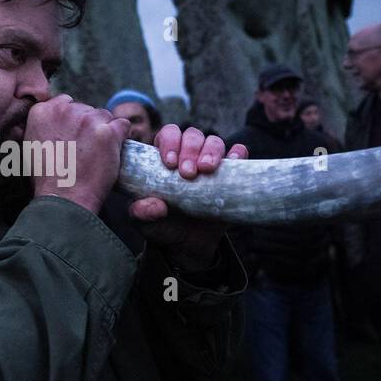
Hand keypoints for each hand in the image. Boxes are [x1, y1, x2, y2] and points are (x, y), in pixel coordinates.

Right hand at [25, 95, 130, 214]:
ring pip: (105, 115)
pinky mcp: (108, 132)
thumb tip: (52, 124)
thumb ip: (40, 127)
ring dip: (104, 130)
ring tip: (97, 153)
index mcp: (42, 111)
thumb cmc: (46, 180)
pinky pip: (123, 124)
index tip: (73, 136)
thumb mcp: (30, 147)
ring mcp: (88, 119)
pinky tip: (113, 151)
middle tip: (85, 149)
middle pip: (86, 108)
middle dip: (88, 125)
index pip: (65, 102)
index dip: (72, 120)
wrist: (64, 199)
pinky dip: (121, 136)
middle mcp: (64, 110)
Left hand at [129, 125, 247, 270]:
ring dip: (211, 151)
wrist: (186, 245)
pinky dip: (238, 153)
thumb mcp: (145, 222)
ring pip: (214, 142)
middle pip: (192, 136)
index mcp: (164, 158)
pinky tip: (233, 160)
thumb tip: (154, 206)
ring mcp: (211, 163)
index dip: (169, 142)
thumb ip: (141, 213)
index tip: (170, 162)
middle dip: (190, 149)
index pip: (168, 135)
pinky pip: (238, 154)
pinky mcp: (231, 175)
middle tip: (188, 173)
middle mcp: (188, 155)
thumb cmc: (161, 226)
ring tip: (207, 169)